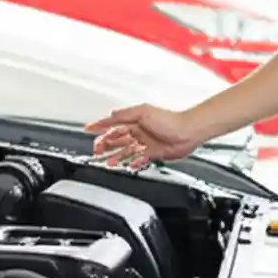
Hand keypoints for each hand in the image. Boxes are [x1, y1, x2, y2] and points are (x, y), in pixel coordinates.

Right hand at [83, 104, 199, 169]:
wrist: (188, 132)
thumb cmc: (170, 120)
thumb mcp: (144, 113)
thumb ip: (126, 114)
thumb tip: (111, 113)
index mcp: (135, 120)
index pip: (112, 123)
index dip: (99, 125)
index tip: (88, 129)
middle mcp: (139, 131)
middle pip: (117, 138)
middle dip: (105, 144)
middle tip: (96, 150)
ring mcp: (146, 142)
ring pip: (126, 150)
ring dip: (115, 155)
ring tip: (107, 161)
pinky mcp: (154, 152)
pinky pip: (139, 159)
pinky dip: (132, 162)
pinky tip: (127, 165)